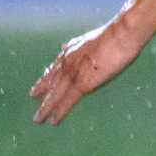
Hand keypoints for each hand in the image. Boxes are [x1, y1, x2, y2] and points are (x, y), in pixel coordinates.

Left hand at [30, 16, 147, 125]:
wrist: (122, 33)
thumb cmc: (118, 33)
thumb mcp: (98, 37)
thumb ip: (85, 44)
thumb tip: (72, 46)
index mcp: (72, 51)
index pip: (56, 66)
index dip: (48, 75)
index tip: (42, 81)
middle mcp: (68, 62)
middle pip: (51, 80)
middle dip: (42, 90)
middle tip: (33, 98)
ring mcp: (74, 73)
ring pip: (55, 95)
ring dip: (45, 108)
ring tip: (38, 120)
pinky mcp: (83, 84)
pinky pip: (67, 102)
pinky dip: (59, 112)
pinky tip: (53, 122)